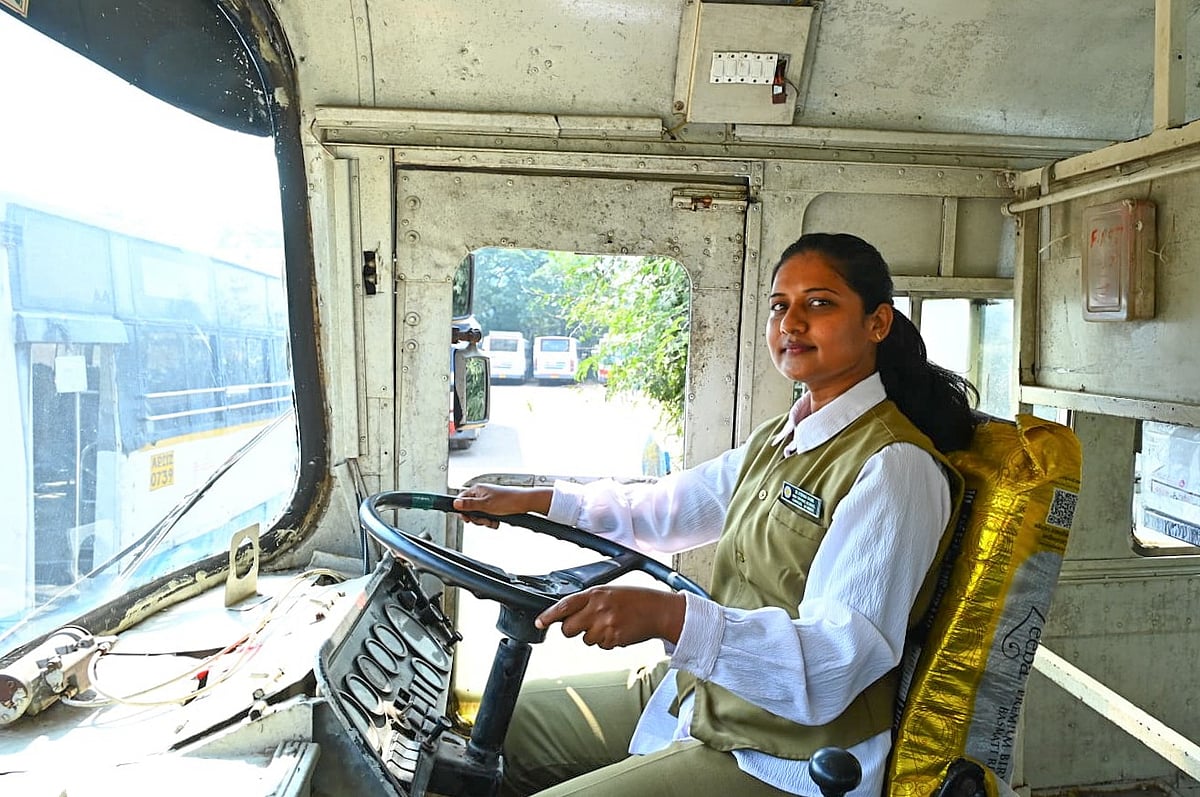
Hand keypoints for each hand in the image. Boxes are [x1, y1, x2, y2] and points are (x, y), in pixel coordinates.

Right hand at [452, 484, 551, 527]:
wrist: (525, 502)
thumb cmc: (508, 500)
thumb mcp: (485, 505)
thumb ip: (469, 505)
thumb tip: (455, 503)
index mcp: (477, 490)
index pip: (461, 499)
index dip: (463, 511)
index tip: (468, 519)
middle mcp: (482, 493)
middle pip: (470, 509)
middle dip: (477, 518)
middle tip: (484, 520)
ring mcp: (489, 500)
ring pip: (479, 514)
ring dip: (485, 521)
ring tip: (492, 521)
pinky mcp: (495, 506)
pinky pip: (488, 515)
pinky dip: (491, 520)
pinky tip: (497, 522)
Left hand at [536, 586, 685, 648]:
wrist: (659, 610)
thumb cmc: (636, 600)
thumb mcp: (610, 592)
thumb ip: (590, 602)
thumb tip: (569, 615)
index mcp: (595, 594)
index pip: (564, 605)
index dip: (549, 615)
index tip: (540, 622)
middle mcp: (598, 609)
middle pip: (569, 629)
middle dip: (573, 630)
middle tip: (587, 624)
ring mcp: (605, 625)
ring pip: (585, 640)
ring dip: (594, 636)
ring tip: (611, 625)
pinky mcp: (614, 639)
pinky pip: (601, 646)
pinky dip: (608, 642)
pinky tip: (619, 631)